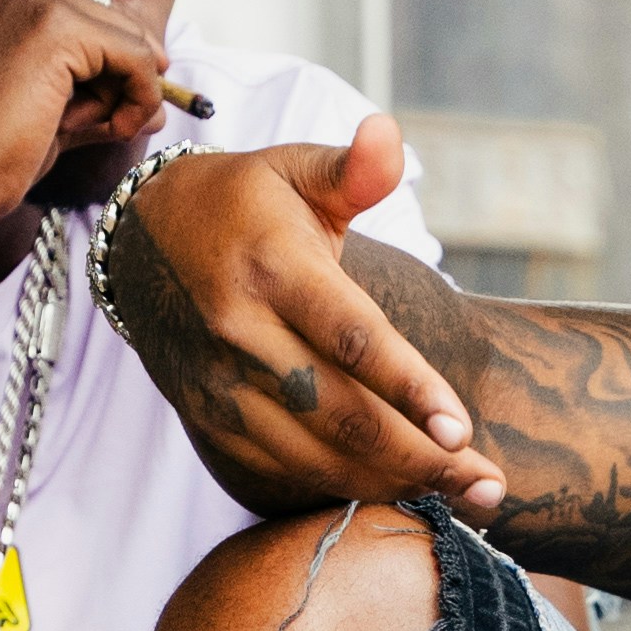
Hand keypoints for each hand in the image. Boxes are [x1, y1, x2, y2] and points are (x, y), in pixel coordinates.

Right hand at [0, 0, 185, 244]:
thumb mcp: (43, 104)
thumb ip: (97, 92)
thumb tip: (162, 102)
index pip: (83, 10)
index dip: (101, 63)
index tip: (98, 107)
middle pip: (108, 19)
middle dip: (116, 79)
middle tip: (93, 126)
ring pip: (128, 37)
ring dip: (127, 92)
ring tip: (92, 130)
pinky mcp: (54, 25)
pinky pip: (136, 56)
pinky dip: (141, 97)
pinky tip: (113, 130)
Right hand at [115, 120, 508, 512]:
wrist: (142, 243)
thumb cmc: (246, 205)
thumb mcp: (296, 171)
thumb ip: (353, 169)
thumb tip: (390, 136)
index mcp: (273, 266)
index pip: (351, 338)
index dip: (409, 387)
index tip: (464, 429)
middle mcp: (240, 331)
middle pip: (340, 415)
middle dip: (420, 459)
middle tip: (488, 485)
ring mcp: (220, 384)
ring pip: (313, 455)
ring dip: (391, 483)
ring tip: (462, 494)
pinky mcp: (210, 420)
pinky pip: (282, 471)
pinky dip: (342, 487)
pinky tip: (397, 490)